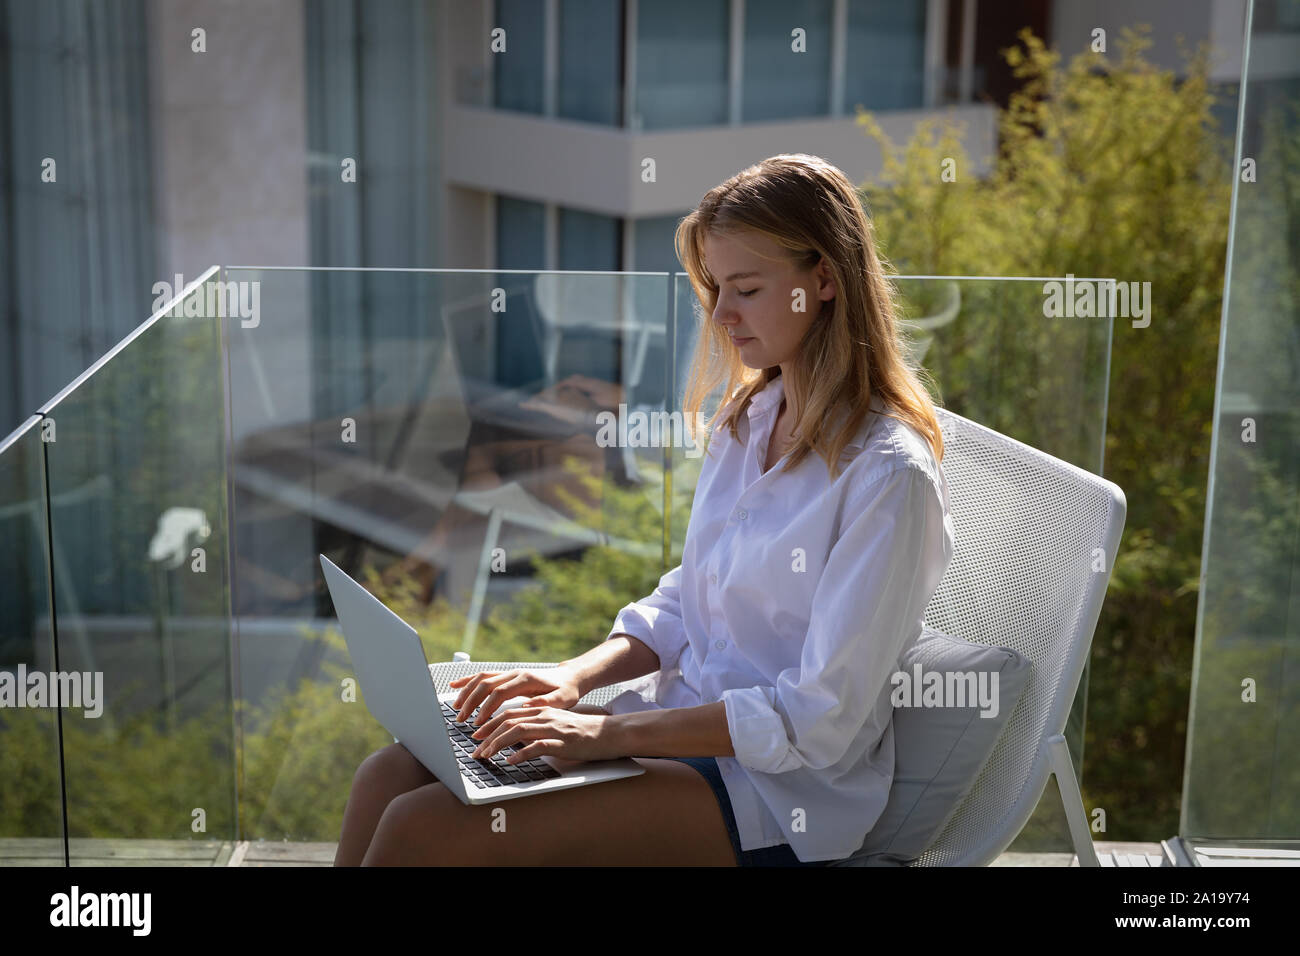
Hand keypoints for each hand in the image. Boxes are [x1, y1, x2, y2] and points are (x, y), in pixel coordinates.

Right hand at [447, 666, 582, 724]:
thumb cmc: (567, 690)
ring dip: (466, 692)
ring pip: (481, 678)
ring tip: (456, 709)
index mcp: (526, 679)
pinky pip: (484, 675)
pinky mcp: (507, 675)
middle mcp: (515, 673)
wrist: (570, 677)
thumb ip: (547, 703)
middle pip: (485, 684)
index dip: (486, 707)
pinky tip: (455, 686)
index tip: (478, 722)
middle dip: (471, 702)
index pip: (500, 692)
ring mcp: (509, 673)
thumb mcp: (563, 700)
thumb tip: (528, 706)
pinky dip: (468, 680)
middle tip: (461, 720)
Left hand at [468, 705, 624, 763]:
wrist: (608, 733)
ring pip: (518, 731)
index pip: (508, 713)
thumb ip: (534, 729)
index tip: (476, 736)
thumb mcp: (554, 725)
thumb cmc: (581, 732)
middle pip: (508, 721)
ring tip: (486, 755)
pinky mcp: (562, 742)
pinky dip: (521, 753)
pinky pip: (537, 746)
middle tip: (474, 750)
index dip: (489, 724)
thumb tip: (512, 740)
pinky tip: (511, 761)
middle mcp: (544, 716)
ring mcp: (553, 728)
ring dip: (498, 744)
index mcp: (541, 711)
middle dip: (487, 736)